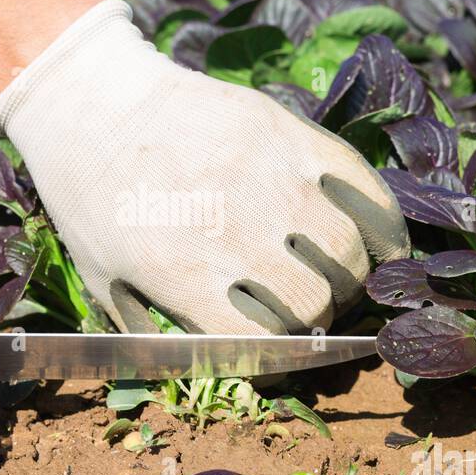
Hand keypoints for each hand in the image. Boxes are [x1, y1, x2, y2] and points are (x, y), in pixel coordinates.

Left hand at [0, 0, 410, 333]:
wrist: (94, 99)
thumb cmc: (90, 196)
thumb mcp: (101, 277)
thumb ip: (149, 333)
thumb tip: (200, 376)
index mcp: (183, 272)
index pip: (262, 345)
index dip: (275, 366)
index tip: (276, 364)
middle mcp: (234, 228)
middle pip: (314, 304)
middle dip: (314, 322)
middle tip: (306, 314)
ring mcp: (268, 176)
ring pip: (347, 254)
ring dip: (349, 279)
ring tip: (339, 280)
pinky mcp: (292, 134)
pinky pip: (363, 190)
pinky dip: (384, 226)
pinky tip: (385, 246)